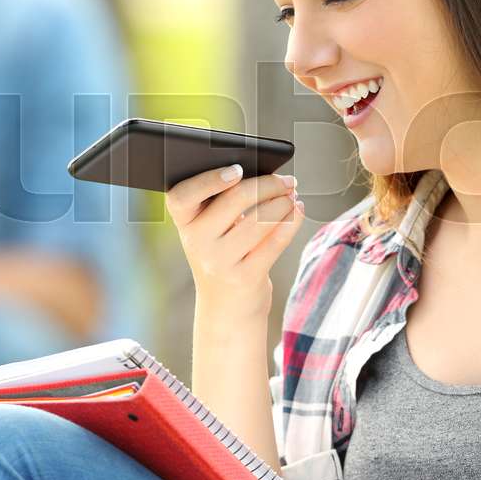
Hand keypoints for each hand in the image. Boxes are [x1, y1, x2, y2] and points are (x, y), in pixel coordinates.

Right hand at [164, 165, 304, 322]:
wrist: (226, 309)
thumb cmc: (222, 256)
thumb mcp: (210, 231)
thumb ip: (223, 202)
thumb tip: (267, 175)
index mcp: (184, 223)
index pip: (182, 195)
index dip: (209, 180)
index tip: (237, 170)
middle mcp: (196, 242)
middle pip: (235, 199)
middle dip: (268, 184)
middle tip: (287, 180)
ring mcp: (219, 262)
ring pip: (260, 219)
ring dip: (284, 203)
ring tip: (293, 196)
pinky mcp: (245, 277)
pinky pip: (275, 241)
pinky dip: (291, 221)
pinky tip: (298, 211)